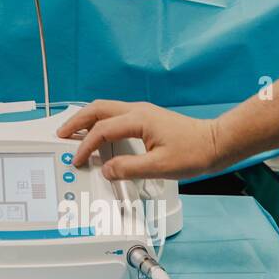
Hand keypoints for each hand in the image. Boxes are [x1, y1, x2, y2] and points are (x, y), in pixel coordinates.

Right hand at [56, 100, 225, 180]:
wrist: (216, 144)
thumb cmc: (194, 152)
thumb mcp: (160, 167)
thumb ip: (129, 168)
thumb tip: (107, 170)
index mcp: (138, 119)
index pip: (102, 130)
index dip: (86, 145)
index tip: (79, 159)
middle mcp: (138, 111)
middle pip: (97, 109)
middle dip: (76, 121)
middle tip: (61, 134)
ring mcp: (142, 112)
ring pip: (105, 109)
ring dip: (87, 119)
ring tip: (74, 133)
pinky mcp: (147, 118)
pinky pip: (115, 115)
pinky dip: (100, 122)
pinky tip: (99, 134)